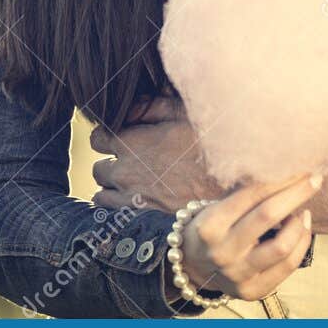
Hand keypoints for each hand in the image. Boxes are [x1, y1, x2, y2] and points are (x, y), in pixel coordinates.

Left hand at [90, 98, 218, 212]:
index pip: (97, 139)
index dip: (107, 137)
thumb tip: (127, 109)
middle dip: (110, 164)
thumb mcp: (182, 113)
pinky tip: (136, 203)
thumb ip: (149, 107)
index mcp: (132, 142)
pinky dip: (119, 209)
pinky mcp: (142, 220)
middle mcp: (125, 171)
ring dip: (112, 189)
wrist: (231, 186)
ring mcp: (131, 198)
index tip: (121, 138)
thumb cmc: (209, 145)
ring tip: (132, 186)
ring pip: (102, 195)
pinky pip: (114, 215)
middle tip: (130, 163)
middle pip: (98, 169)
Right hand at [177, 175, 318, 301]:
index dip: (280, 178)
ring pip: (282, 245)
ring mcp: (237, 274)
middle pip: (269, 215)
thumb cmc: (212, 227)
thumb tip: (286, 172)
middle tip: (315, 179)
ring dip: (300, 223)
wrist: (193, 267)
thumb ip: (247, 194)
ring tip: (302, 212)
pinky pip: (287, 266)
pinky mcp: (252, 290)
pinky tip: (302, 230)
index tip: (301, 166)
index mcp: (211, 224)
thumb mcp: (218, 206)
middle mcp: (223, 251)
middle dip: (297, 193)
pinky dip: (301, 243)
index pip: (252, 194)